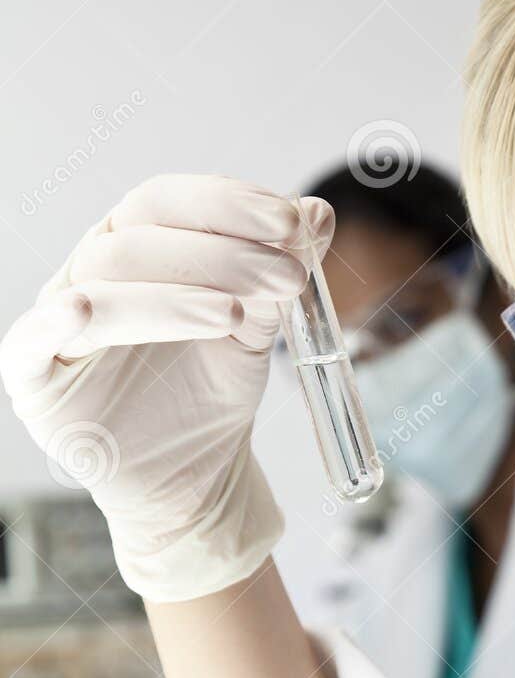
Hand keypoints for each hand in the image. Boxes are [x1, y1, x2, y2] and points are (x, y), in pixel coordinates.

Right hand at [0, 175, 332, 601]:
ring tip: (240, 314)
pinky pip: (33, 339)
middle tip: (287, 276)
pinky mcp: (33, 375)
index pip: (166, 201)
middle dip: (220, 251)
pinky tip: (87, 312)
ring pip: (102, 284)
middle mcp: (88, 273)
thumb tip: (318, 212)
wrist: (193, 477)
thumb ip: (279, 271)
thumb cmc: (211, 395)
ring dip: (176, 293)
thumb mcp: (256, 327)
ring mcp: (57, 321)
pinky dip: (62, 320)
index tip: (293, 223)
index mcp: (133, 246)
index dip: (228, 203)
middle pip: (138, 236)